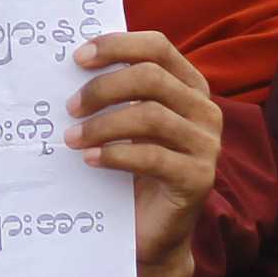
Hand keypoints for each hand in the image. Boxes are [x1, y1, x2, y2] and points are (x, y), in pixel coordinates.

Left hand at [65, 31, 219, 276]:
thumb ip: (115, 93)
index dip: (117, 46)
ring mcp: (207, 145)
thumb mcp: (126, 123)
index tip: (78, 58)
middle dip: (103, 88)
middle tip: (70, 107)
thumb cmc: (132, 168)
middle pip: (151, 77)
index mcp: (190, 87)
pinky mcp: (199, 178)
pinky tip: (90, 159)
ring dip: (103, 125)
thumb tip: (70, 65)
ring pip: (151, 116)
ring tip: (72, 138)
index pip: (157, 47)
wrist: (152, 230)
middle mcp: (205, 110)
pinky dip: (115, 155)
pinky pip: (153, 156)